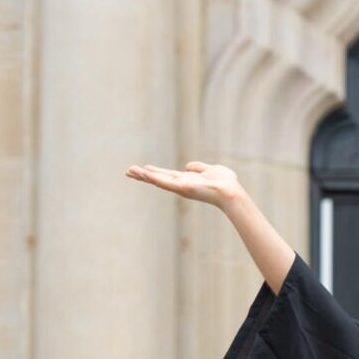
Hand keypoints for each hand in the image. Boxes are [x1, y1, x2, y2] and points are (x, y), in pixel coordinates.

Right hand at [125, 160, 245, 209]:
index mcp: (186, 180)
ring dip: (143, 175)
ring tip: (129, 171)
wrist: (230, 192)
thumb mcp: (210, 170)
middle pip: (158, 178)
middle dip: (143, 175)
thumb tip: (188, 166)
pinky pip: (164, 182)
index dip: (155, 171)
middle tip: (128, 171)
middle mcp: (181, 185)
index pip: (167, 175)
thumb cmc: (225, 183)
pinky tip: (142, 172)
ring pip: (158, 180)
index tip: (143, 168)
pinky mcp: (181, 188)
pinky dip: (153, 177)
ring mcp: (180, 187)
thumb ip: (199, 168)